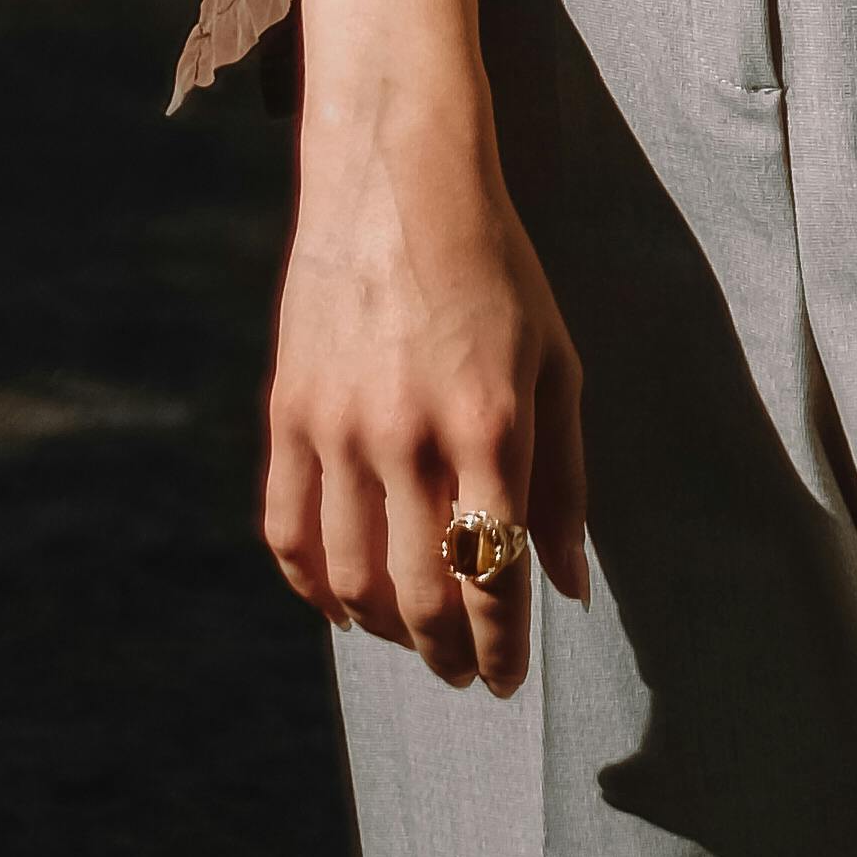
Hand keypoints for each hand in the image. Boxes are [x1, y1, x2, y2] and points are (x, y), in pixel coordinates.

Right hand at [266, 0, 589, 690]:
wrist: (399, 176)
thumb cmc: (497, 270)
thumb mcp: (558, 364)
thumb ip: (566, 482)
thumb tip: (568, 589)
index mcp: (492, 424)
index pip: (493, 578)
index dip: (500, 648)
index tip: (504, 680)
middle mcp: (410, 435)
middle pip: (419, 597)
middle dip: (446, 654)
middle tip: (461, 671)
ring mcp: (339, 426)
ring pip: (349, 581)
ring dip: (383, 632)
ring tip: (411, 637)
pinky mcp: (288, 411)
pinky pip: (287, 533)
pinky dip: (311, 588)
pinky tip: (342, 604)